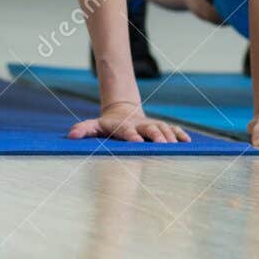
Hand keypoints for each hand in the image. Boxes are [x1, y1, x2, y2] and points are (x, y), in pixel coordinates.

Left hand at [69, 101, 189, 142]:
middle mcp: (139, 125)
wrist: (122, 112)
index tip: (136, 141)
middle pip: (149, 128)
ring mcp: (151, 124)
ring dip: (170, 136)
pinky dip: (180, 134)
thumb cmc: (106, 125)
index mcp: (122, 126)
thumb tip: (71, 135)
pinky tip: (187, 142)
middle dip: (156, 135)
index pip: (127, 131)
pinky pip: (173, 129)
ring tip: (176, 146)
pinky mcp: (160, 126)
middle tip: (162, 145)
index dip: (131, 135)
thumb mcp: (93, 126)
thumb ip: (83, 129)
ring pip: (163, 128)